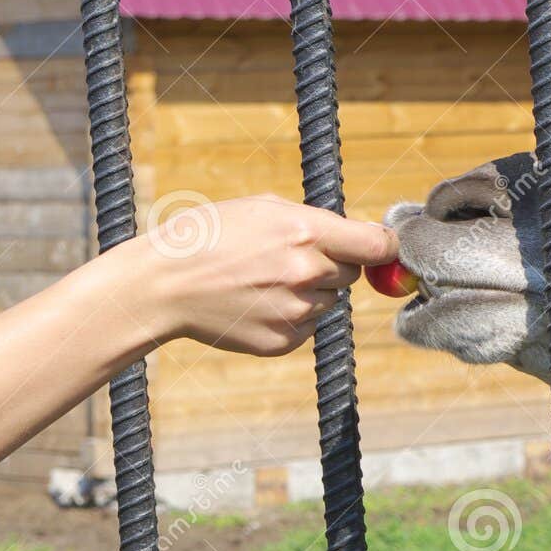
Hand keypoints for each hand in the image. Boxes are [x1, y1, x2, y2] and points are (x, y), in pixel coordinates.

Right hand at [109, 194, 399, 356]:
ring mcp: (297, 312)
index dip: (387, 248)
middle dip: (334, 265)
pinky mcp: (284, 341)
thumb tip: (361, 234)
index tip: (387, 249)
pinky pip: (308, 326)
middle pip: (353, 273)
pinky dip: (292, 316)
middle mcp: (308, 273)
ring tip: (262, 280)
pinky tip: (255, 303)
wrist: (162, 286)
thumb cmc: (209, 236)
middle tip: (289, 258)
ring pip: (329, 301)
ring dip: (310, 291)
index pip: (378, 246)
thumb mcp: (261, 208)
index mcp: (306, 232)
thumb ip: (315, 220)